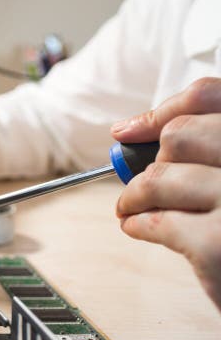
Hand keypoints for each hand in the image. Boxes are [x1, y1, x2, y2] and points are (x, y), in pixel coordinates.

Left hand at [112, 77, 220, 311]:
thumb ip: (212, 147)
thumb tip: (128, 130)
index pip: (209, 94)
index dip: (163, 111)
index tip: (130, 130)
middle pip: (178, 135)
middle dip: (152, 162)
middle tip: (144, 183)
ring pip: (159, 177)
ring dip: (135, 194)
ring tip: (130, 206)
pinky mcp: (219, 244)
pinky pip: (159, 222)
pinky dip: (138, 224)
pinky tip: (136, 227)